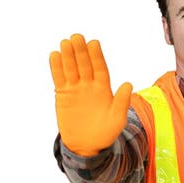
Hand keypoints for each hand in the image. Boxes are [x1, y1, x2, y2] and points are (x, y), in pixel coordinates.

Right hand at [49, 33, 132, 155]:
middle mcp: (89, 85)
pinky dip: (56, 67)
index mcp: (104, 88)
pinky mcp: (62, 94)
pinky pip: (59, 78)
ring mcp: (75, 88)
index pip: (100, 69)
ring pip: (71, 68)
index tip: (94, 43)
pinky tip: (55, 55)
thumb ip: (122, 102)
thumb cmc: (105, 133)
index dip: (97, 56)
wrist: (86, 145)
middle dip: (81, 51)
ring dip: (68, 55)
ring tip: (65, 42)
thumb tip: (129, 84)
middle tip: (77, 37)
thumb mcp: (117, 120)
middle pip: (84, 64)